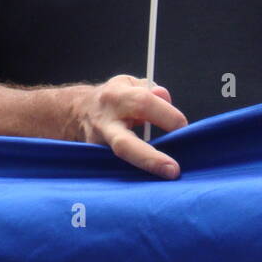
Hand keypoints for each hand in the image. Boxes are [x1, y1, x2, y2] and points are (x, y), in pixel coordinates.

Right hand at [70, 75, 185, 178]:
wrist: (78, 111)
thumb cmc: (113, 98)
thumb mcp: (130, 83)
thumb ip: (151, 90)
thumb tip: (166, 100)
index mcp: (116, 97)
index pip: (143, 104)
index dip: (167, 116)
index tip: (183, 127)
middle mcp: (105, 123)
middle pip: (125, 145)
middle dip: (150, 158)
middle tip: (173, 170)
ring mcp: (98, 145)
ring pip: (120, 163)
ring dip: (145, 170)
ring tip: (167, 176)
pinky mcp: (97, 160)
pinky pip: (119, 168)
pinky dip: (137, 174)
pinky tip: (152, 178)